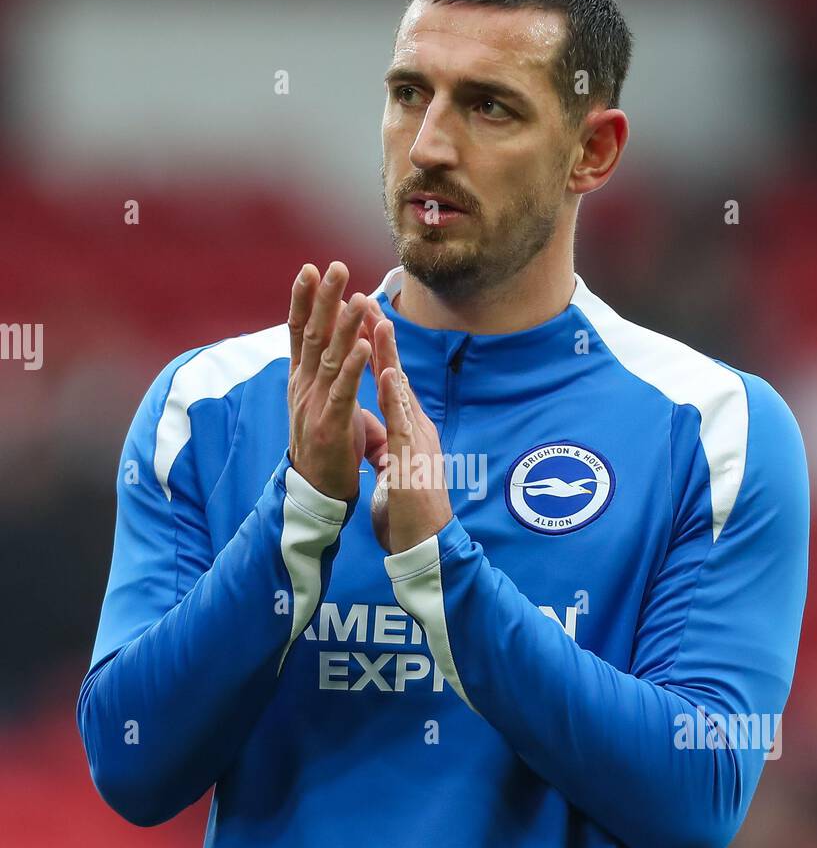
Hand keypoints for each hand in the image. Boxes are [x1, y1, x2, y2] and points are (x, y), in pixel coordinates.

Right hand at [287, 263, 386, 500]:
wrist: (314, 494)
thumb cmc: (323, 446)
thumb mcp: (317, 402)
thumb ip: (323, 373)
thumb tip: (327, 344)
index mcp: (300, 380)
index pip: (299, 332)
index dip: (303, 300)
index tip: (310, 269)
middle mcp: (302, 387)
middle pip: (312, 335)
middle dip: (323, 299)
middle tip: (334, 267)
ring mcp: (315, 406)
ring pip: (329, 358)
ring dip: (344, 326)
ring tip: (357, 298)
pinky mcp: (331, 426)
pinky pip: (344, 392)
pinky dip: (354, 367)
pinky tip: (366, 346)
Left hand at [364, 301, 452, 552]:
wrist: (425, 546)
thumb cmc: (409, 514)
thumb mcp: (394, 471)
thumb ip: (388, 448)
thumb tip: (379, 434)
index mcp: (408, 431)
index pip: (389, 383)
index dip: (375, 351)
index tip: (360, 320)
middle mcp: (416, 428)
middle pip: (396, 374)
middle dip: (380, 338)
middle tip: (364, 301)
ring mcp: (416, 440)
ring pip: (400, 389)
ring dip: (389, 354)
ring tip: (376, 320)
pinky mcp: (412, 457)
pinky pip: (402, 420)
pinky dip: (394, 394)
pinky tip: (386, 370)